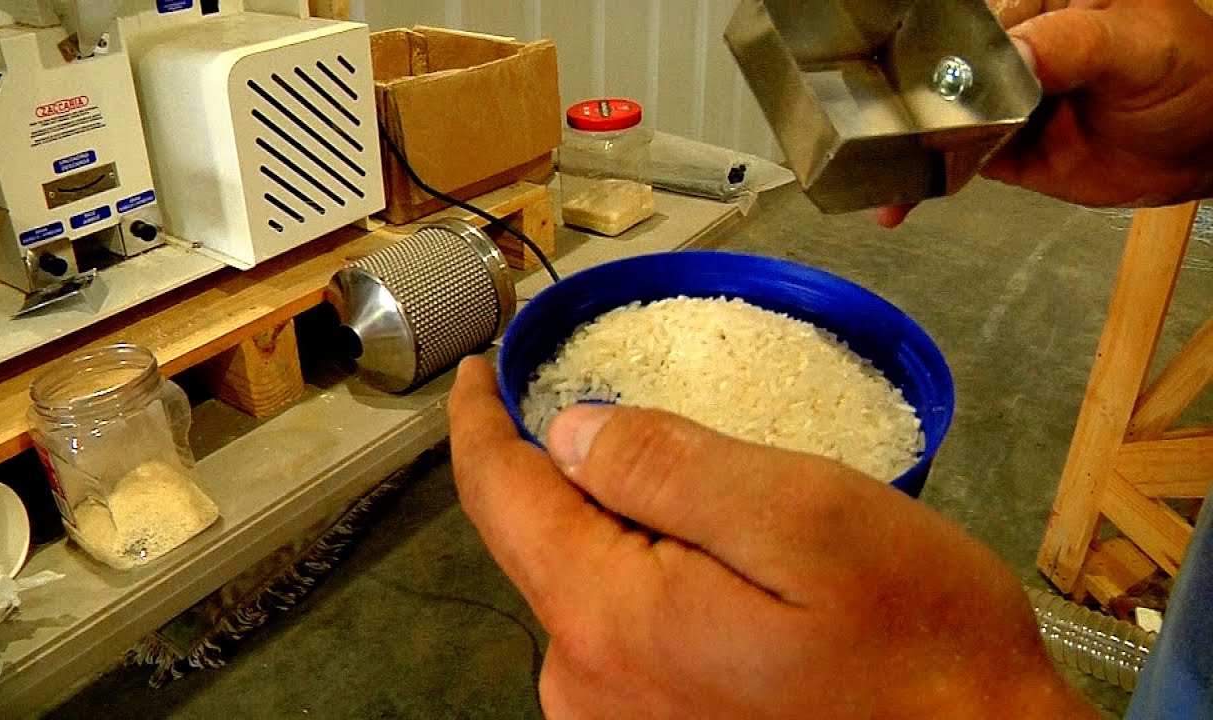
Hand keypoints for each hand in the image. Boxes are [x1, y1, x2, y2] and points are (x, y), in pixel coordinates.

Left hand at [448, 356, 1096, 718]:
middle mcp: (585, 684)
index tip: (481, 367)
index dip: (481, 420)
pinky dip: (640, 573)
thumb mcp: (804, 518)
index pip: (499, 496)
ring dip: (614, 523)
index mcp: (606, 619)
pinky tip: (706, 559)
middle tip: (630, 408)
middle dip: (565, 466)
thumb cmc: (916, 644)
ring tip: (695, 488)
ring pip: (581, 584)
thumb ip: (670, 467)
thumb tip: (570, 430)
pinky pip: (616, 630)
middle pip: (538, 542)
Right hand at [876, 0, 1212, 226]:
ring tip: (879, 177)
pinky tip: (897, 201)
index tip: (926, 93)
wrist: (1207, 149)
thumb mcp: (1135, 48)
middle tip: (880, 137)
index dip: (946, 59)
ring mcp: (1003, 99)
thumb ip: (1072, 44)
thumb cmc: (1191, 77)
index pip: (975, 27)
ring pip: (942, 120)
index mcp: (1042, 1)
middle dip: (912, 108)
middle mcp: (1014, 46)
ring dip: (910, 150)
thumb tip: (1010, 53)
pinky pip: (954, 160)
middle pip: (943, 73)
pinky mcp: (1001, 146)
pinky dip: (925, 183)